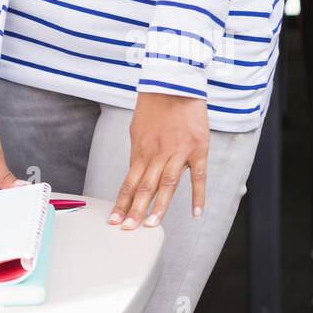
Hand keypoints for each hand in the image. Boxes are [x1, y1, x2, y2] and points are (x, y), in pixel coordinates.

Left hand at [109, 93, 207, 229]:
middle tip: (127, 229)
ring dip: (158, 206)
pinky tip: (195, 213)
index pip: (130, 182)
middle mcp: (158, 153)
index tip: (114, 219)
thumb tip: (135, 172)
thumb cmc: (155, 105)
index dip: (122, 202)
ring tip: (150, 225)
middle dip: (134, 209)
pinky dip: (197, 195)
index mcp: (141, 150)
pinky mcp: (197, 148)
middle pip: (145, 186)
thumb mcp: (138, 129)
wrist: (174, 83)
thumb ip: (139, 153)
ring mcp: (178, 151)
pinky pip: (198, 176)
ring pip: (167, 184)